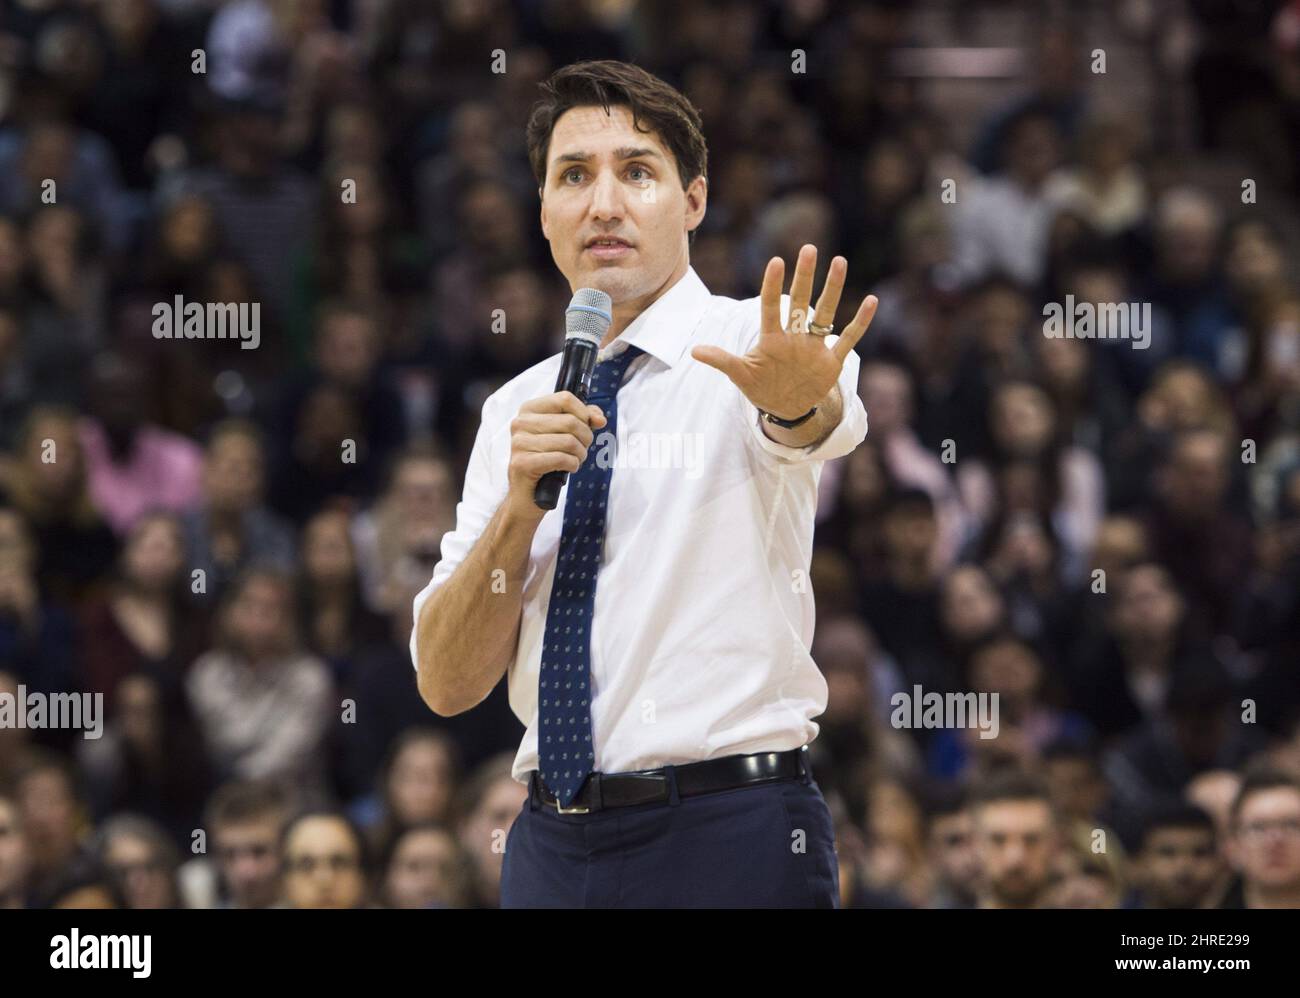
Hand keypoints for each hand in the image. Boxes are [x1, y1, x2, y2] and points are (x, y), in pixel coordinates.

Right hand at [506, 391, 606, 520]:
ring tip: (575, 460)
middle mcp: (520, 423)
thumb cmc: (547, 462)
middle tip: (582, 449)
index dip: (584, 413)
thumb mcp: (565, 435)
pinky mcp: (522, 464)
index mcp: (529, 410)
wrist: (527, 496)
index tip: (591, 425)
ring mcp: (519, 443)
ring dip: (580, 454)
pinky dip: (572, 465)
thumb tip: (599, 419)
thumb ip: (583, 419)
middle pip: (570, 421)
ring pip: (568, 441)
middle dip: (585, 438)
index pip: (564, 398)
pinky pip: (561, 458)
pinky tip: (568, 469)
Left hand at [690, 245, 876, 419]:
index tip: (776, 261)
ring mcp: (814, 347)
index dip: (773, 286)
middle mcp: (795, 337)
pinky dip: (859, 323)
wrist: (786, 408)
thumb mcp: (741, 376)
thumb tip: (694, 351)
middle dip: (804, 277)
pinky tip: (871, 301)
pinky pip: (848, 339)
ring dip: (832, 289)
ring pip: (826, 313)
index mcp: (772, 339)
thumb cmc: (762, 387)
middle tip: (808, 248)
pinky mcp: (831, 362)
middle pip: (801, 302)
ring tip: (839, 262)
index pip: (771, 307)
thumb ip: (722, 361)